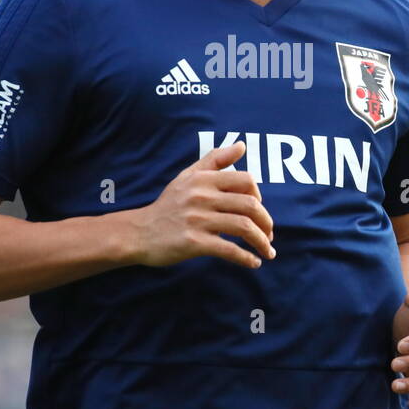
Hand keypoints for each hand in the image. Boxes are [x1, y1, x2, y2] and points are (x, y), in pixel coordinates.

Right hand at [131, 142, 275, 269]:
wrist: (139, 232)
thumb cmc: (168, 205)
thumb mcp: (188, 176)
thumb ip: (215, 160)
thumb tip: (242, 145)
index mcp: (203, 179)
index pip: (245, 180)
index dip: (259, 196)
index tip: (258, 211)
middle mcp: (202, 196)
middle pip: (250, 205)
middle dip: (266, 222)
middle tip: (269, 234)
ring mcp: (198, 220)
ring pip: (244, 228)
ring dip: (262, 241)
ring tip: (268, 251)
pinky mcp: (194, 243)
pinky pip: (229, 250)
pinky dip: (246, 257)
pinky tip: (254, 262)